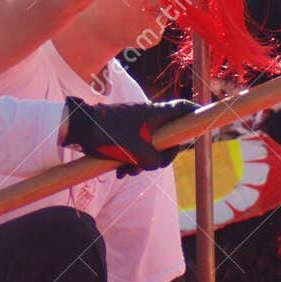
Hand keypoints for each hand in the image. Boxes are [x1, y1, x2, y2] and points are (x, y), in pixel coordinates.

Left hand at [60, 97, 196, 176]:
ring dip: (141, 163)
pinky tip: (119, 172)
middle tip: (145, 167)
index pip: (183, 109)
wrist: (76, 128)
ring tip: (126, 172)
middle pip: (167, 137)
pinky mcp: (122, 133)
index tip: (204, 122)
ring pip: (149, 147)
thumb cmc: (106, 134)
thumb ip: (152, 160)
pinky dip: (130, 161)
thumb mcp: (134, 152)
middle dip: (159, 157)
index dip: (196, 115)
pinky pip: (135, 149)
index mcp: (154, 114)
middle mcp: (147, 117)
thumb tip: (155, 164)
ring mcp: (134, 125)